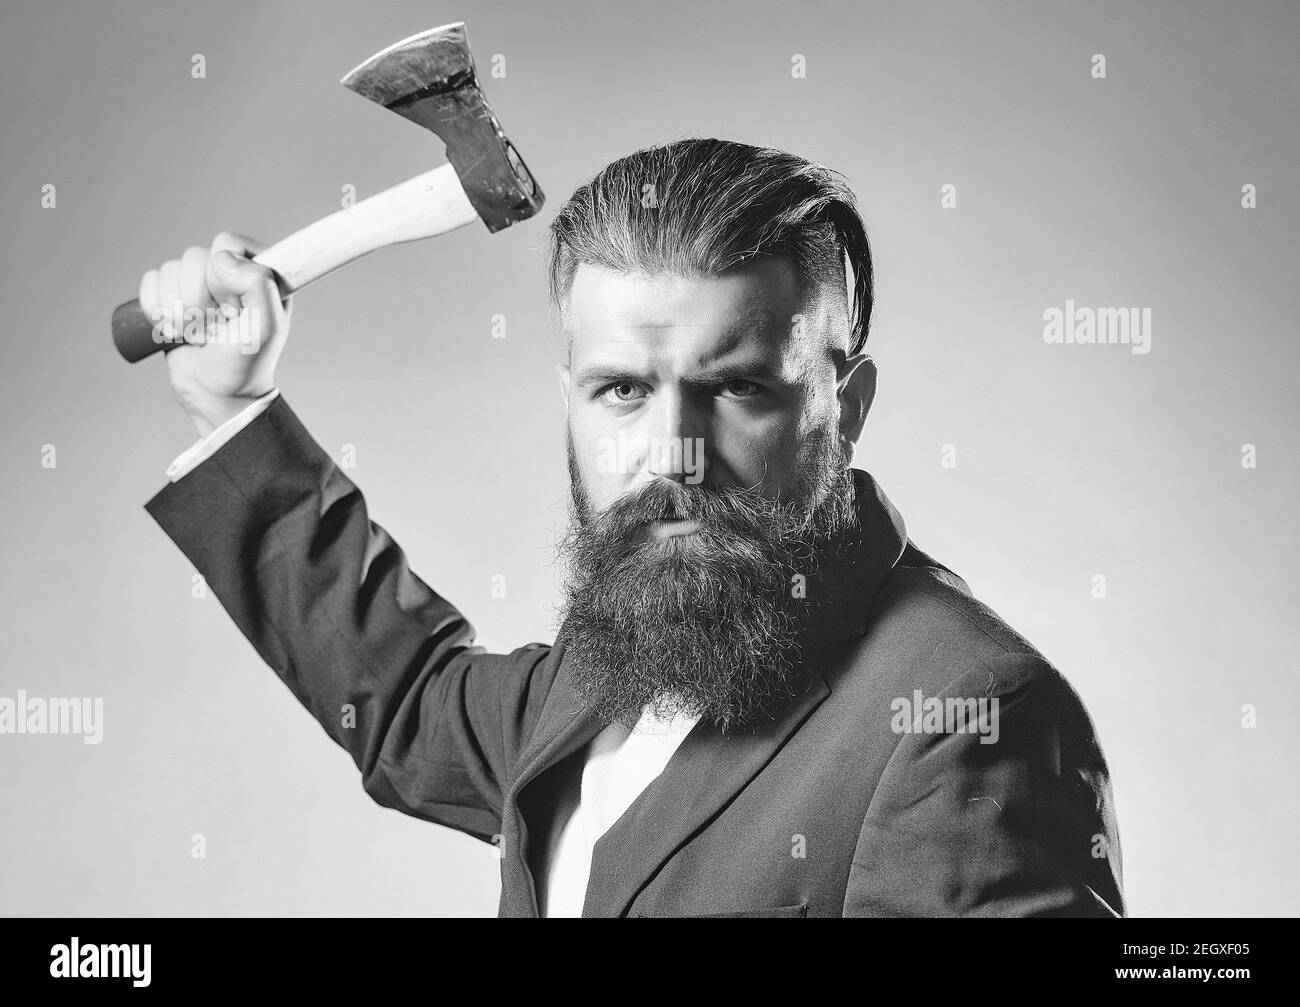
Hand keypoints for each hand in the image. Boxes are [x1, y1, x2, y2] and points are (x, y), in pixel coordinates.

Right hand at [139, 232, 290, 437]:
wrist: (217, 395)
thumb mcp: (265, 327)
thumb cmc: (245, 364)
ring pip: (171, 269)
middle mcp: (230, 273)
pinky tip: (175, 331)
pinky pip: (151, 281)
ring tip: (198, 335)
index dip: (222, 276)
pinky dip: (155, 308)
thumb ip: (258, 284)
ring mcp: (200, 284)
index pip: (227, 243)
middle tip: (216, 329)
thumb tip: (221, 257)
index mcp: (260, 272)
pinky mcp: (173, 297)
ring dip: (178, 310)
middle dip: (199, 301)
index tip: (235, 310)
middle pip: (194, 257)